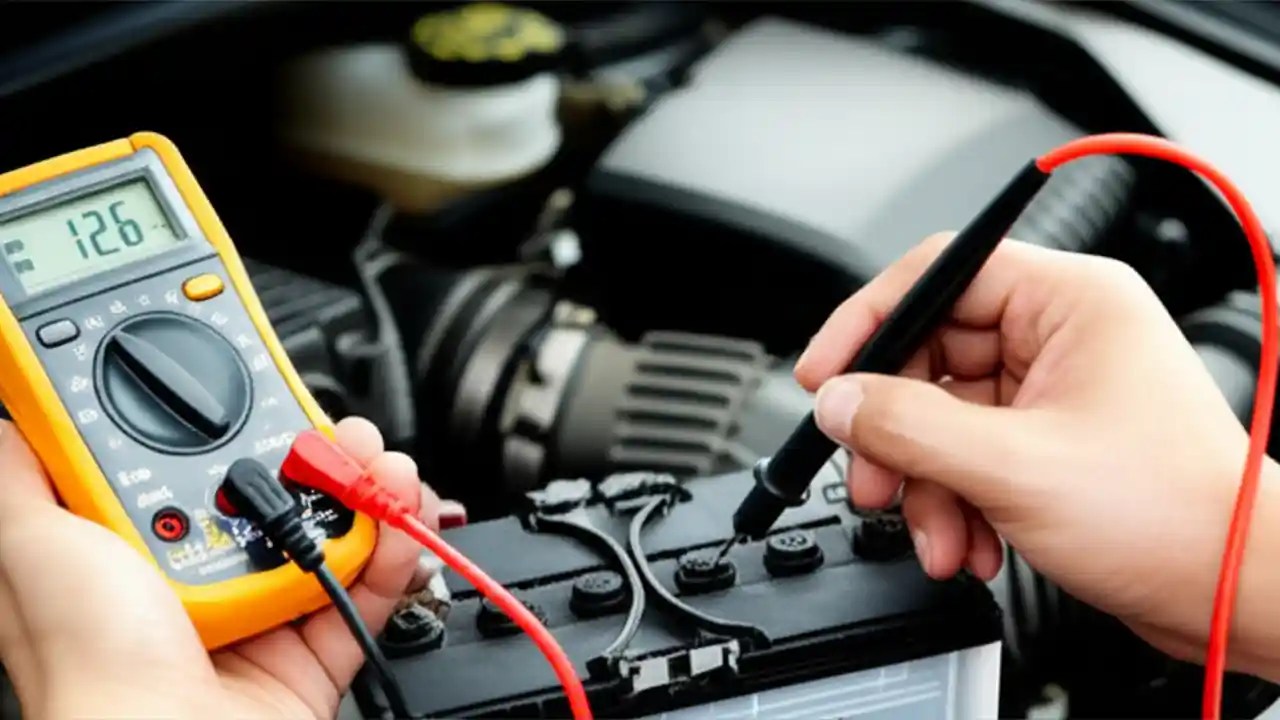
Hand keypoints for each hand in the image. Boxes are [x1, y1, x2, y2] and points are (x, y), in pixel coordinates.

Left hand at [0, 416, 463, 717]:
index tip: (269, 399)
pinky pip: (367, 591)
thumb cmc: (89, 663)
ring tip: (381, 470)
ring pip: (330, 535)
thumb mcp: (33, 543)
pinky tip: (399, 524)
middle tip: (341, 434)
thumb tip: (18, 424)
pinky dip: (395, 553)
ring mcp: (261, 616)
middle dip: (321, 453)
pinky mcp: (314, 654)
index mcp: (136, 551)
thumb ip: (25, 478)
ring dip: (368, 491)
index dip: (240, 425)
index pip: (198, 465)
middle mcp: (201, 580)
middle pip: (277, 493)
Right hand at [797, 234, 1279, 679]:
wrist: (1227, 591)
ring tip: (937, 536)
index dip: (869, 320)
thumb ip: (909, 425)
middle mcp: (1058, 335)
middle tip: (874, 477)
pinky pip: (965, 453)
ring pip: (940, 416)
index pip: (938, 273)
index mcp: (1068, 301)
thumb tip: (840, 402)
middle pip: (928, 356)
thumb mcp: (1013, 466)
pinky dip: (952, 501)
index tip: (826, 372)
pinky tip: (968, 543)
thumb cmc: (1170, 514)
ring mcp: (1050, 389)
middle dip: (896, 432)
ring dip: (924, 483)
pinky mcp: (1045, 439)